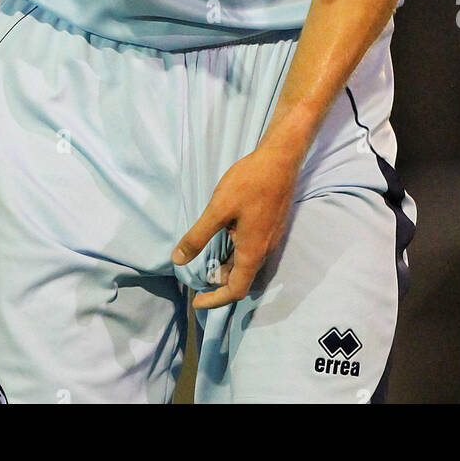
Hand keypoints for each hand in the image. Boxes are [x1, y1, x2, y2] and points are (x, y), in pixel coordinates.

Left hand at [171, 143, 302, 308]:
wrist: (281, 159)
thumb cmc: (249, 183)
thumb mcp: (218, 209)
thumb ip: (198, 236)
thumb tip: (178, 261)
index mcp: (252, 251)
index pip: (236, 289)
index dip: (215, 300)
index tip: (196, 301)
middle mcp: (265, 249)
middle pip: (243, 278)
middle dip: (220, 284)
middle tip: (199, 280)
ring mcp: (272, 237)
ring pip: (249, 263)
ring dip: (229, 267)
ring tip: (209, 259)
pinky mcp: (273, 225)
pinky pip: (254, 249)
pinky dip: (237, 253)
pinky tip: (227, 235)